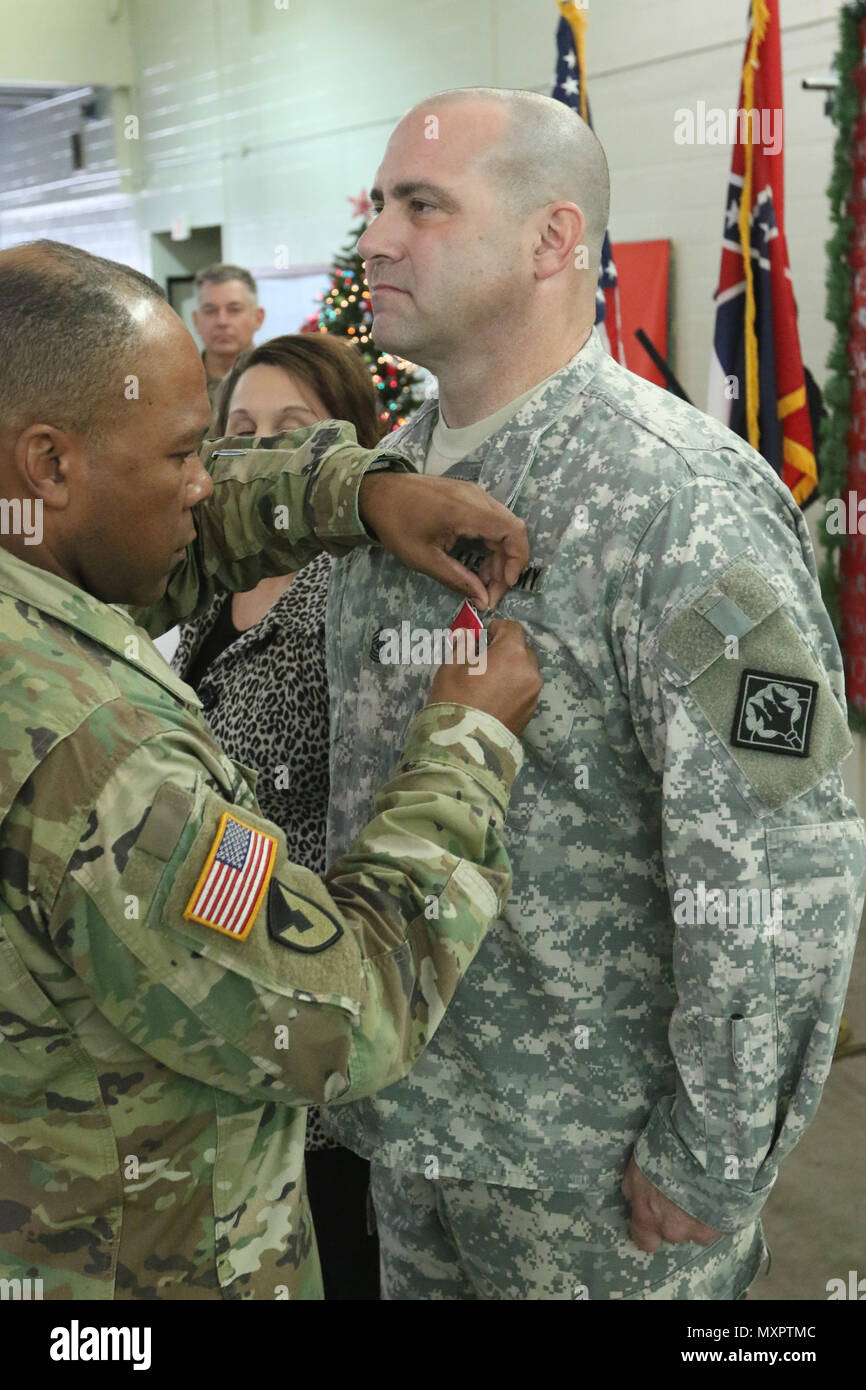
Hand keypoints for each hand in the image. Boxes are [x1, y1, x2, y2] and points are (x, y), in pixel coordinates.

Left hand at [358, 472, 528, 609]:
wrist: (378, 492)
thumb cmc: (397, 525)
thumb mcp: (423, 559)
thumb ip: (457, 579)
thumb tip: (483, 601)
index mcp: (465, 511)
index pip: (512, 530)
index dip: (517, 559)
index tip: (504, 584)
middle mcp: (476, 497)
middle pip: (511, 530)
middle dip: (507, 564)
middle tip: (491, 591)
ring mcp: (473, 493)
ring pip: (503, 525)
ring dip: (500, 555)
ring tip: (483, 580)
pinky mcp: (468, 494)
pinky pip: (491, 519)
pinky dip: (491, 542)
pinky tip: (478, 561)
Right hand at [429, 618, 541, 736]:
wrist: (464, 745)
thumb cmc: (455, 698)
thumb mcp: (452, 666)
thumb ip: (464, 645)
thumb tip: (469, 634)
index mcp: (512, 653)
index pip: (512, 628)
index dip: (497, 629)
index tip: (484, 636)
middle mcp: (530, 670)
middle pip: (522, 649)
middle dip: (506, 650)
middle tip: (485, 660)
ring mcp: (534, 692)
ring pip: (525, 670)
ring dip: (512, 669)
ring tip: (490, 681)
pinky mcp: (532, 710)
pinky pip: (525, 688)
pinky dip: (514, 686)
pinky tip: (496, 697)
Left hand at [621, 1155, 725, 1252]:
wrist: (703, 1146)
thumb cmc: (666, 1150)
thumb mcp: (638, 1166)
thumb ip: (634, 1189)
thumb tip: (634, 1199)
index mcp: (648, 1217)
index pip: (645, 1241)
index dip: (651, 1231)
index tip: (656, 1217)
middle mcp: (672, 1230)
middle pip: (674, 1233)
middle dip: (678, 1219)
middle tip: (683, 1195)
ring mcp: (700, 1230)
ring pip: (699, 1230)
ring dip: (700, 1216)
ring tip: (703, 1190)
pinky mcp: (724, 1226)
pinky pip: (720, 1224)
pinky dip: (719, 1212)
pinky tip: (719, 1192)